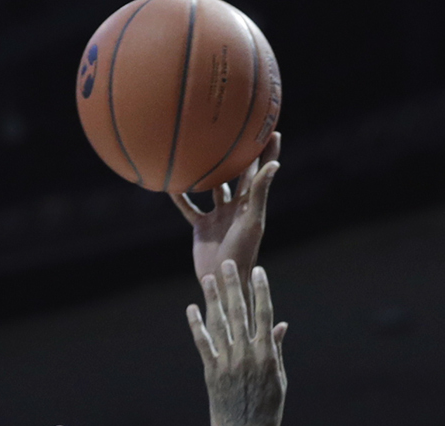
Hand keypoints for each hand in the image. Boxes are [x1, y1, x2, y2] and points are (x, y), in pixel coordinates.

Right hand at [172, 132, 279, 281]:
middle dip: (240, 155)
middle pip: (239, 175)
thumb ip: (259, 193)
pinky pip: (190, 208)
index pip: (262, 172)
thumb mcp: (252, 220)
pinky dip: (181, 197)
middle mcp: (236, 207)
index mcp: (251, 204)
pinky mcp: (202, 227)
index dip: (268, 153)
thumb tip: (273, 166)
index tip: (272, 128)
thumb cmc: (243, 252)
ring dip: (208, 172)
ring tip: (200, 149)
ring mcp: (218, 216)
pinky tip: (170, 183)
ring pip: (213, 188)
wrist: (223, 279)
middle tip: (236, 129)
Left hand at [188, 261, 285, 425]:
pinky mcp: (211, 373)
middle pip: (240, 313)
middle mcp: (247, 356)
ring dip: (214, 299)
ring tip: (209, 278)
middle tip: (228, 264)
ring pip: (220, 325)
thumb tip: (280, 325)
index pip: (264, 315)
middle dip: (234, 286)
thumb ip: (276, 351)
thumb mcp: (279, 381)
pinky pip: (203, 344)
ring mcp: (228, 364)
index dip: (261, 291)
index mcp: (267, 356)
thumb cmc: (267, 412)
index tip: (258, 271)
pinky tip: (192, 308)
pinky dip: (196, 325)